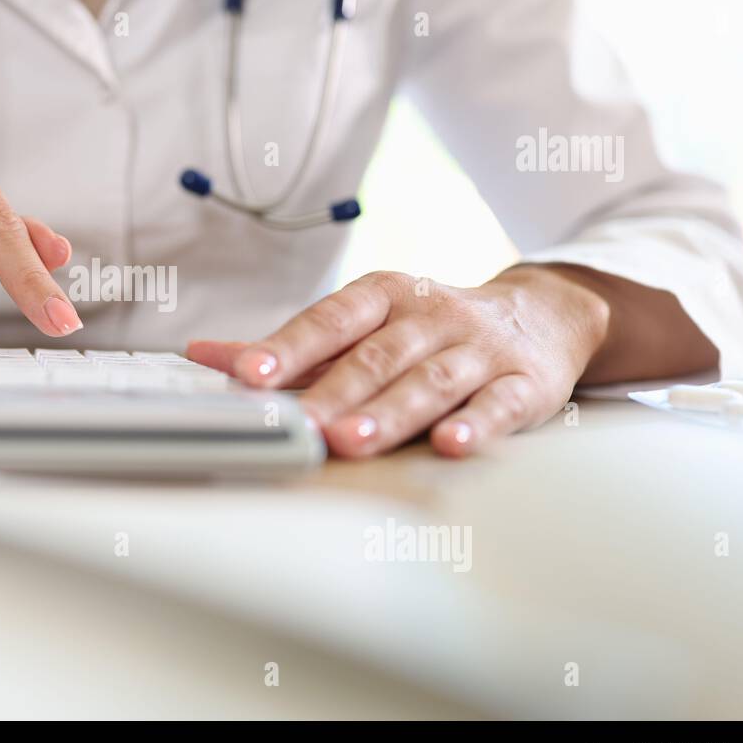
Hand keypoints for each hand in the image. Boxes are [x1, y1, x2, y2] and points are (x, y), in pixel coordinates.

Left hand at [188, 268, 611, 457]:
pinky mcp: (522, 384)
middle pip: (376, 358)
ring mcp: (478, 350)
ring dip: (389, 413)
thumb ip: (288, 345)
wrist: (541, 315)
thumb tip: (201, 353)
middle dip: (333, 393)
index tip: (248, 375)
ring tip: (351, 441)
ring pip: (429, 383)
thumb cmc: (429, 326)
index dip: (289, 346)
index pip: (330, 319)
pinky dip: (475, 426)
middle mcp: (430, 316)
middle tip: (298, 426)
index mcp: (384, 296)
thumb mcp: (363, 323)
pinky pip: (497, 406)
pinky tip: (450, 446)